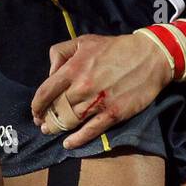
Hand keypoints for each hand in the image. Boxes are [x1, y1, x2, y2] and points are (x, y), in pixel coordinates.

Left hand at [32, 32, 173, 147]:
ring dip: (58, 129)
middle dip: (47, 119)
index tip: (35, 112)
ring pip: (70, 121)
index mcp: (73, 69)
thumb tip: (51, 72)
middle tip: (44, 125)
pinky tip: (69, 144)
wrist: (150, 56)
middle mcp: (82, 87)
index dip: (36, 105)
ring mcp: (98, 102)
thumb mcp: (84, 40)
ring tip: (53, 132)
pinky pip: (90, 131)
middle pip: (56, 109)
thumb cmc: (116, 48)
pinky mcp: (113, 114)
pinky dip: (77, 140)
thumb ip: (61, 52)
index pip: (45, 91)